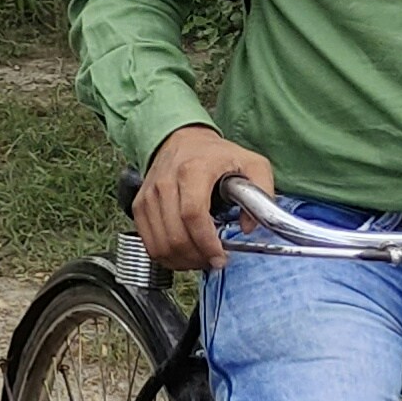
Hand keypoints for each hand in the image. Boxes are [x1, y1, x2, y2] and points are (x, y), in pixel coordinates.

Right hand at [137, 125, 277, 271]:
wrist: (183, 140)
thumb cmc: (216, 155)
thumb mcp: (252, 164)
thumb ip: (262, 192)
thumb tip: (250, 226)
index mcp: (193, 170)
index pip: (193, 214)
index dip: (206, 242)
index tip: (220, 256)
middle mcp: (166, 182)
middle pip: (175, 235)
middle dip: (197, 257)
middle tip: (213, 260)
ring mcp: (149, 195)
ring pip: (160, 244)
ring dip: (182, 260)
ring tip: (200, 259)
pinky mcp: (140, 205)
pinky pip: (148, 242)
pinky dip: (165, 256)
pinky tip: (183, 254)